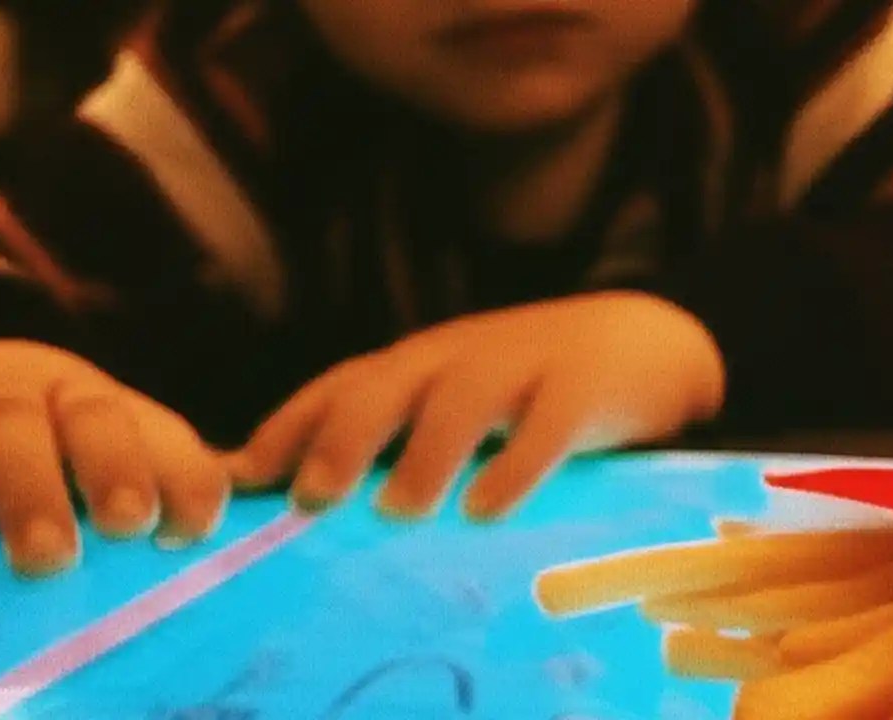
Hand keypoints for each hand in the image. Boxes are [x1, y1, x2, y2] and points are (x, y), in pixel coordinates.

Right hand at [0, 340, 228, 594]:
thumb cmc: (63, 443)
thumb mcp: (122, 448)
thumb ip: (175, 481)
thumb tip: (238, 520)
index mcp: (94, 402)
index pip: (144, 430)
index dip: (176, 475)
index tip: (189, 530)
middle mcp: (23, 398)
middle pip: (53, 423)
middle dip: (96, 470)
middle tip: (110, 530)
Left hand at [231, 291, 725, 519]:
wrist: (646, 342)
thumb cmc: (535, 385)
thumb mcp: (461, 397)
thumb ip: (402, 435)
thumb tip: (315, 495)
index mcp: (426, 363)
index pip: (345, 384)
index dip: (291, 425)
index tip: (246, 477)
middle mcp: (463, 357)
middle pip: (391, 385)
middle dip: (344, 438)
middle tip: (312, 497)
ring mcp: (525, 366)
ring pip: (463, 399)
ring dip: (425, 455)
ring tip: (397, 508)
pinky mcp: (585, 389)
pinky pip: (547, 426)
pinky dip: (514, 466)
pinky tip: (487, 508)